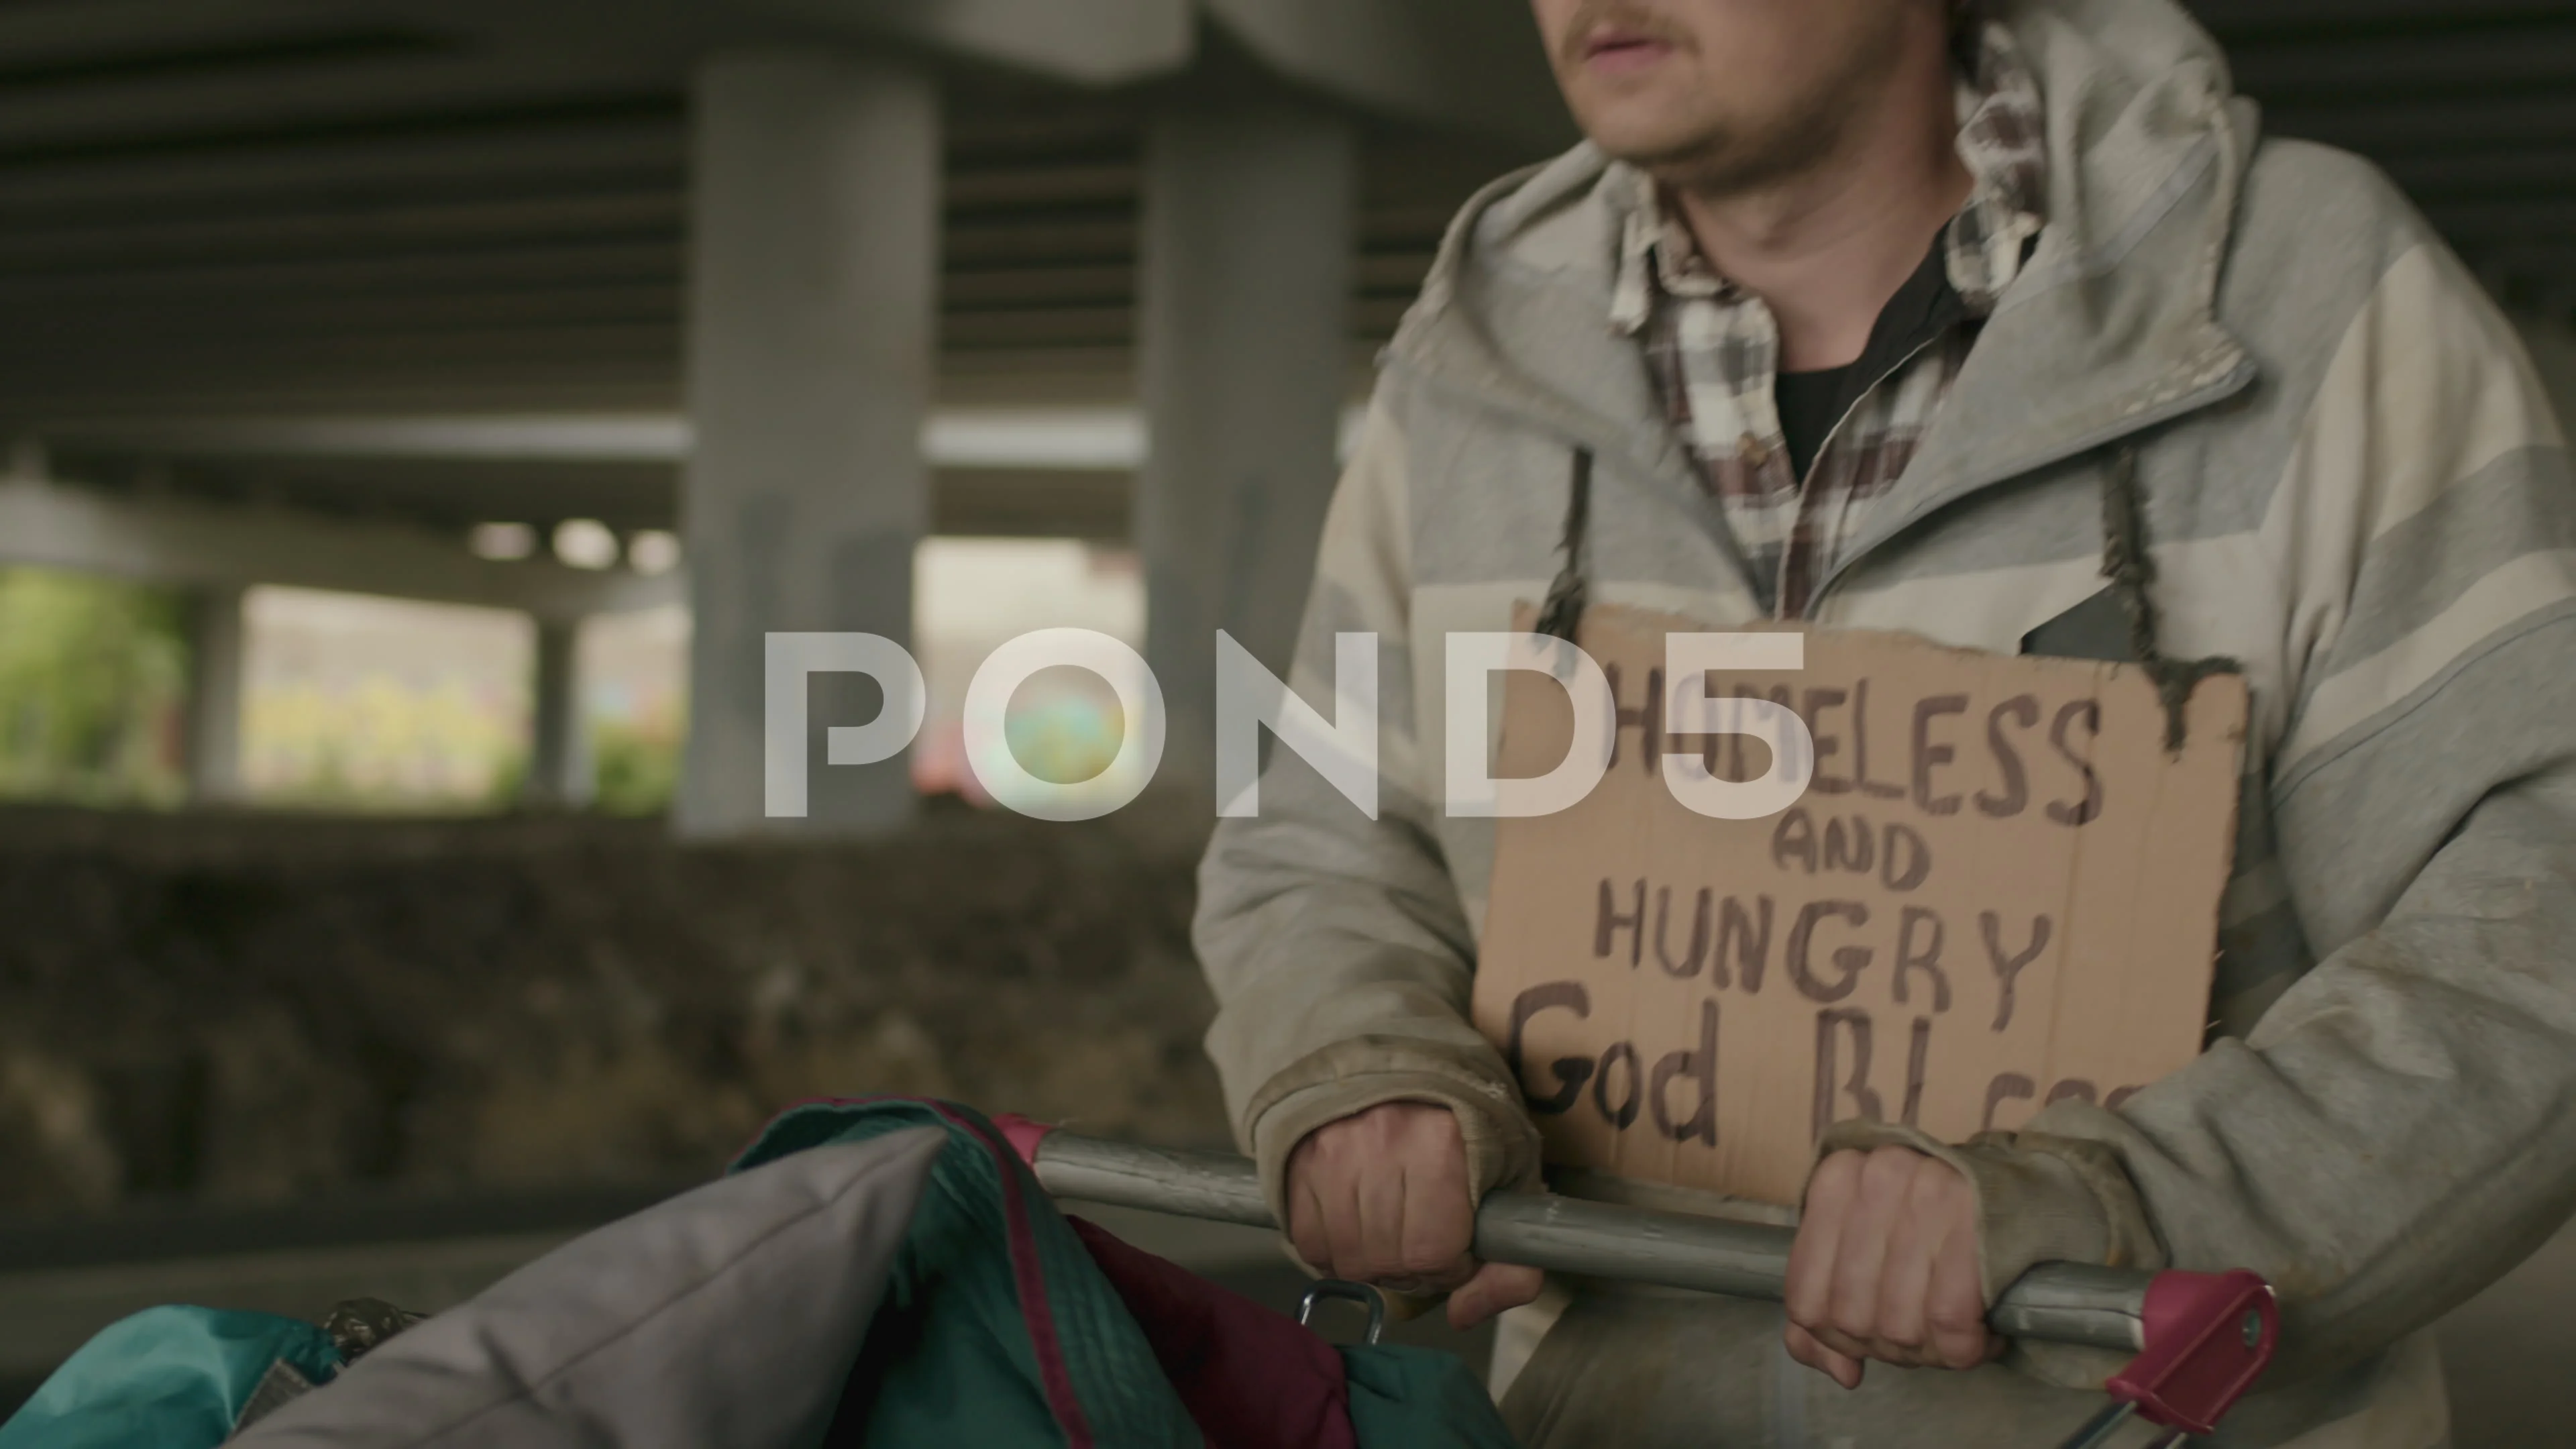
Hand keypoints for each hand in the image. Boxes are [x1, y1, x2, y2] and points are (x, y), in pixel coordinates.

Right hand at [1285, 1101, 1544, 1330]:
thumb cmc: (1466, 1134)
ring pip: (1349, 1258)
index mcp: (1442, 1143)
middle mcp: (1381, 1141)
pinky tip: (1357, 1229)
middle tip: (1421, 1243)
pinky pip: (1310, 1242)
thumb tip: (1463, 1315)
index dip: (1450, 1266)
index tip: (1456, 1248)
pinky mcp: (1299, 1160)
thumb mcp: (1513, 1188)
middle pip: (1389, 1259)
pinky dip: (1334, 1252)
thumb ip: (1511, 1266)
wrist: (1408, 1077)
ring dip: (1373, 1263)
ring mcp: (1333, 1149)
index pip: (1434, 1250)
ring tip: (1390, 1234)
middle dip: (1412, 1268)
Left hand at [1784, 1145, 1997, 1387]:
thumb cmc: (1934, 1224)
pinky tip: (1981, 1336)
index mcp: (1836, 1180)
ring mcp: (1927, 1196)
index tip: (1870, 1338)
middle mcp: (1877, 1179)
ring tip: (1951, 1337)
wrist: (2024, 1191)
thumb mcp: (1866, 1248)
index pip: (1805, 1297)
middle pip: (1852, 1317)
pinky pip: (1948, 1322)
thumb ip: (1830, 1307)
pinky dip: (1964, 1347)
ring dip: (1929, 1351)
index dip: (1835, 1338)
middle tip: (1921, 1338)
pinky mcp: (1975, 1222)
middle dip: (1887, 1347)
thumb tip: (1842, 1373)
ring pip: (1898, 1325)